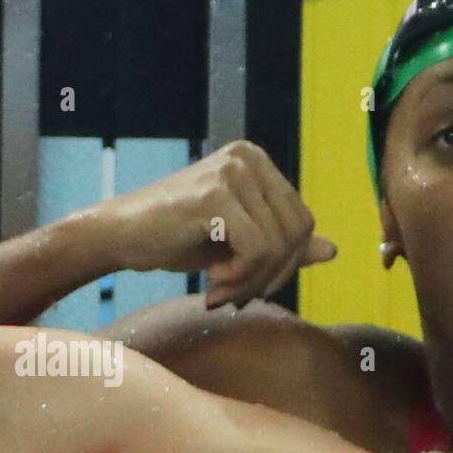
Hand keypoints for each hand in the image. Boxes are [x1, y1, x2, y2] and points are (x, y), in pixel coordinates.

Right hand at [91, 140, 336, 307]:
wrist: (119, 237)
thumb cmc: (174, 238)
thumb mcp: (237, 244)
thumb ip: (282, 246)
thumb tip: (334, 251)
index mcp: (257, 161)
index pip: (303, 221)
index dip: (285, 266)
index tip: (249, 286)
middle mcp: (248, 157)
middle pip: (299, 231)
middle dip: (273, 275)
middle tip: (235, 296)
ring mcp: (232, 172)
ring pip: (279, 244)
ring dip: (253, 281)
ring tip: (220, 291)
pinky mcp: (215, 195)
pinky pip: (258, 249)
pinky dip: (240, 277)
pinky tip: (211, 281)